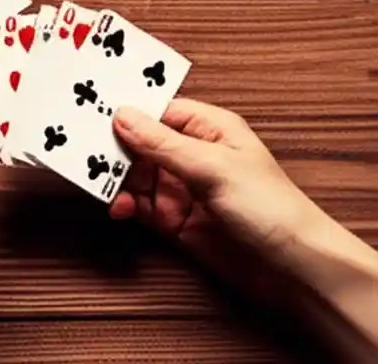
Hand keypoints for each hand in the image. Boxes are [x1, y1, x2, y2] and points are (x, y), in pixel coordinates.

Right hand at [109, 100, 322, 297]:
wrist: (294, 268)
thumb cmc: (271, 208)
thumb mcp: (213, 167)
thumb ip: (163, 144)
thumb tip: (123, 116)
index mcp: (211, 129)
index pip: (159, 110)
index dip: (127, 112)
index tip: (92, 113)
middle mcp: (195, 155)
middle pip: (141, 142)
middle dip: (115, 147)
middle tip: (83, 150)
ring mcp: (184, 188)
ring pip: (136, 175)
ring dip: (117, 179)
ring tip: (102, 185)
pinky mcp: (176, 220)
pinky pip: (140, 204)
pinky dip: (125, 204)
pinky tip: (120, 207)